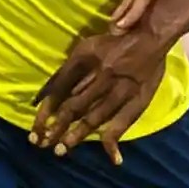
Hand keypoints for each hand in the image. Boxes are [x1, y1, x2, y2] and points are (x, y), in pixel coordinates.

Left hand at [30, 30, 170, 164]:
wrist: (152, 34)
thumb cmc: (116, 40)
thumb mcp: (87, 46)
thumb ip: (68, 69)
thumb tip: (46, 94)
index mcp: (86, 56)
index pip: (59, 87)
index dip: (46, 109)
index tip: (36, 125)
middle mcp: (101, 73)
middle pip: (73, 106)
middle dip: (55, 127)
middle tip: (42, 143)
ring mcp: (120, 88)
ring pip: (93, 117)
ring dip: (75, 136)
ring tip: (61, 149)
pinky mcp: (138, 98)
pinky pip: (124, 122)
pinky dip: (116, 139)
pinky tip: (111, 156)